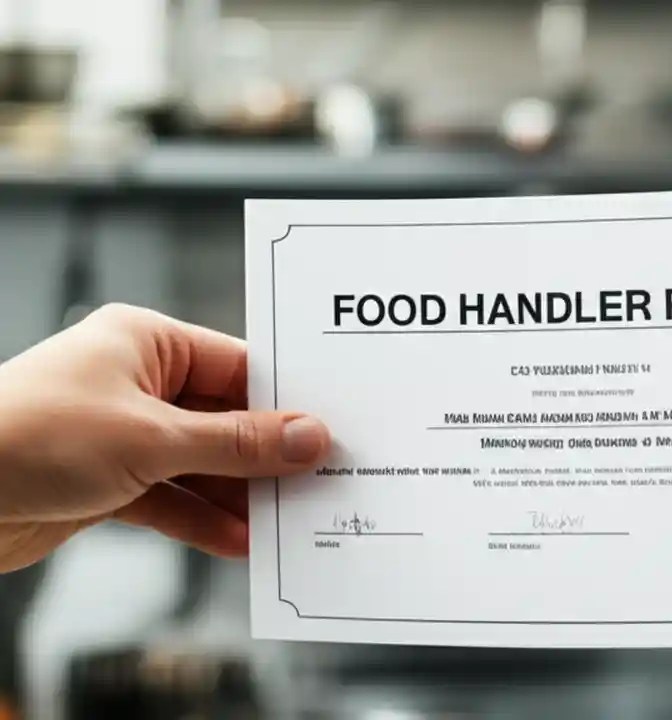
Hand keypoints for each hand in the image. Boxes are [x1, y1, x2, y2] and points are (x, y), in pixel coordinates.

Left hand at [0, 304, 329, 571]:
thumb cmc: (28, 436)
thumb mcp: (152, 439)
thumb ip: (238, 443)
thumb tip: (309, 437)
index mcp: (147, 342)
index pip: (240, 367)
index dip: (288, 403)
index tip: (332, 433)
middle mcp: (137, 382)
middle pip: (226, 419)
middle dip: (268, 457)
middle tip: (319, 484)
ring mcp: (123, 434)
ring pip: (203, 464)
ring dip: (240, 496)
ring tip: (289, 522)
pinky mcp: (108, 481)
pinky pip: (172, 499)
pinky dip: (202, 520)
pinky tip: (240, 543)